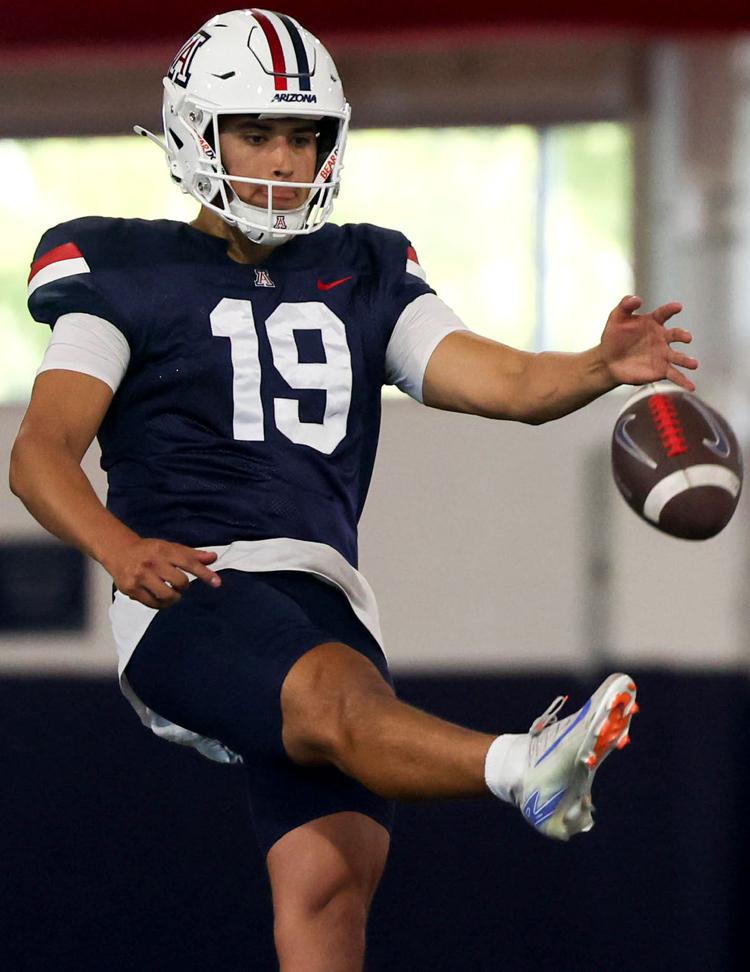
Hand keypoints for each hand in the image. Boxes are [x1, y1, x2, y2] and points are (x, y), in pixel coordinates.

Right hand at [106, 537, 221, 608]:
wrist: (119, 551)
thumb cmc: (149, 550)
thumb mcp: (169, 548)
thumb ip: (192, 555)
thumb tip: (213, 557)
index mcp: (164, 550)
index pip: (189, 562)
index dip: (204, 573)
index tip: (217, 583)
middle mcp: (152, 562)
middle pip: (179, 582)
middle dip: (183, 587)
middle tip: (179, 585)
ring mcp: (140, 576)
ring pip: (166, 596)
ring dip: (174, 598)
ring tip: (171, 594)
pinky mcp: (131, 589)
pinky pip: (152, 603)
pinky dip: (160, 604)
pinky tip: (160, 598)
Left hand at [600, 295, 697, 390]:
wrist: (608, 360)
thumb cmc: (614, 337)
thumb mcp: (616, 317)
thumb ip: (625, 305)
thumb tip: (637, 299)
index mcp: (653, 323)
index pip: (664, 314)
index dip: (670, 309)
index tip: (678, 307)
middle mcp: (661, 338)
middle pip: (675, 335)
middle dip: (682, 335)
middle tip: (687, 338)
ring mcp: (662, 354)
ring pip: (678, 357)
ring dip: (687, 360)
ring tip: (694, 364)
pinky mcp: (660, 370)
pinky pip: (674, 375)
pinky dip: (683, 381)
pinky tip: (691, 387)